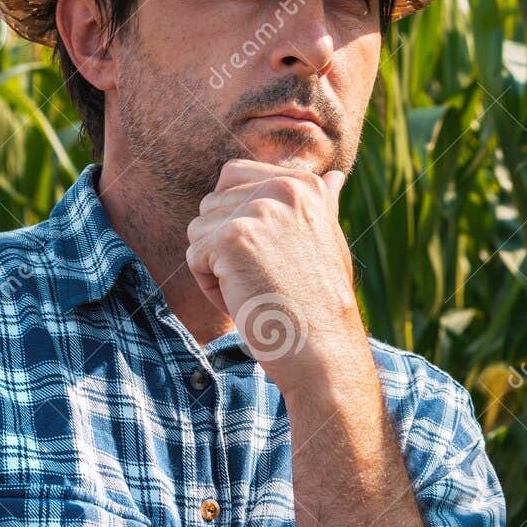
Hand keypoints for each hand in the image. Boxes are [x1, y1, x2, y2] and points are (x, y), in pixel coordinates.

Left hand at [185, 159, 365, 379]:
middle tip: (264, 277)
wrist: (323, 349)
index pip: (232, 177)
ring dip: (216, 268)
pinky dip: (211, 287)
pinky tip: (246, 299)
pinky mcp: (232, 238)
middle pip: (211, 205)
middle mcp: (282, 188)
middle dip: (223, 246)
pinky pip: (194, 257)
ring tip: (257, 289)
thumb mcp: (329, 241)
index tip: (271, 256)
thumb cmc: (323, 303)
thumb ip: (322, 204)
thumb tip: (332, 177)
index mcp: (303, 184)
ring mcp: (256, 211)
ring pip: (198, 231)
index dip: (236, 220)